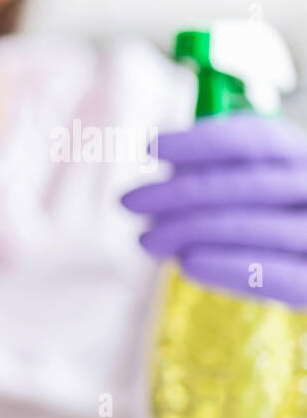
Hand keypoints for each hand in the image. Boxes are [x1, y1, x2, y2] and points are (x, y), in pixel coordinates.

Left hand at [122, 114, 306, 305]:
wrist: (304, 267)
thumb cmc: (263, 221)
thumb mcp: (242, 192)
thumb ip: (211, 179)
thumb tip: (163, 182)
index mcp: (299, 157)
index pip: (253, 139)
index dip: (198, 143)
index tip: (149, 148)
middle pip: (247, 185)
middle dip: (179, 193)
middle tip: (128, 202)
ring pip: (255, 228)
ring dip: (192, 231)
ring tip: (147, 240)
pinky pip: (277, 278)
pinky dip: (229, 267)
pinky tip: (186, 264)